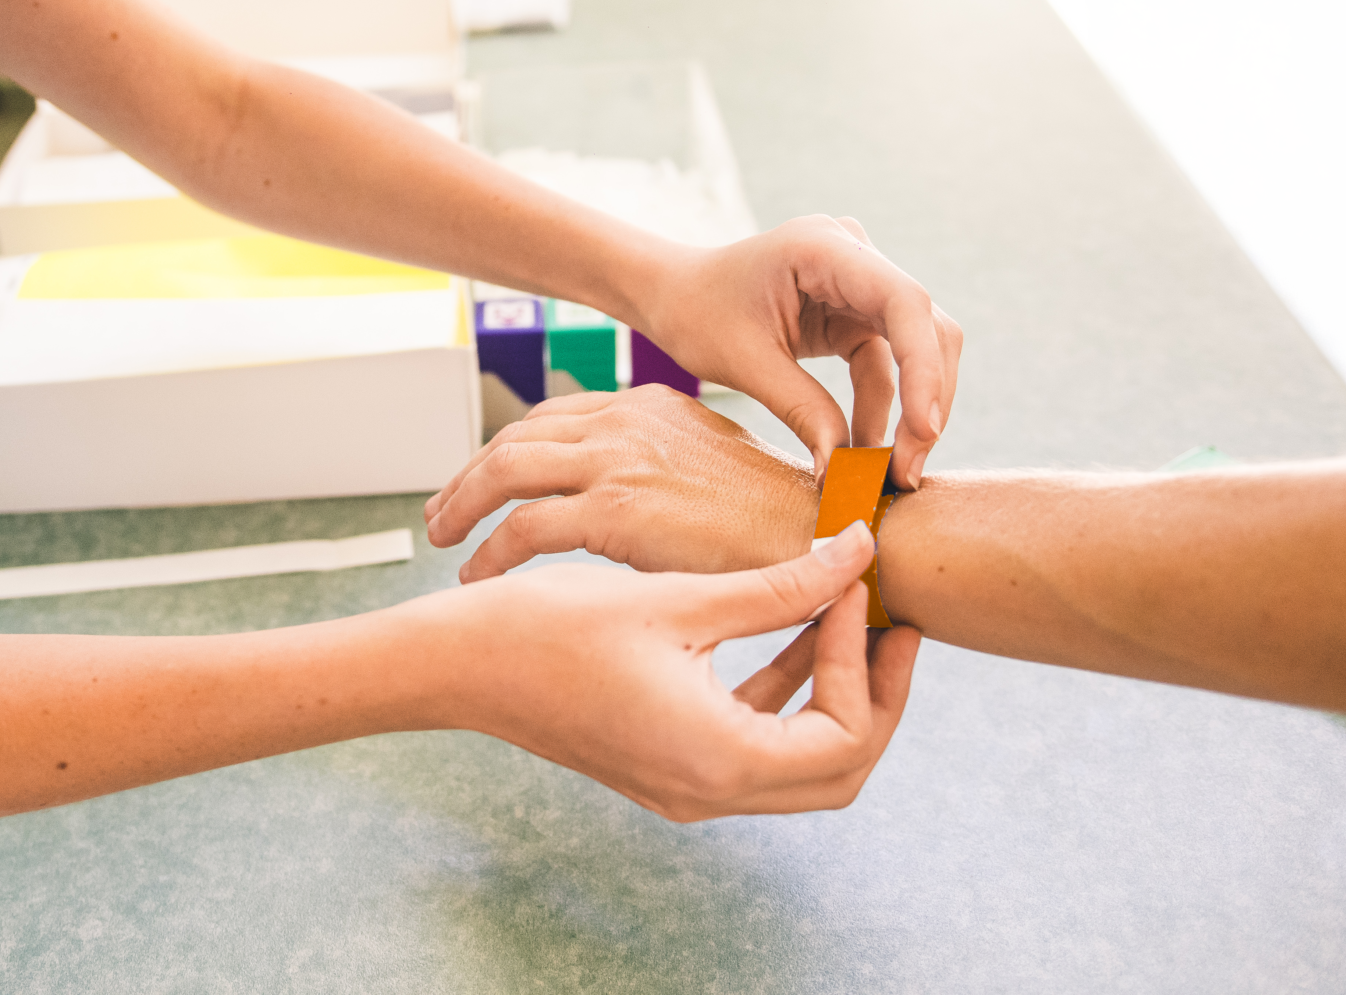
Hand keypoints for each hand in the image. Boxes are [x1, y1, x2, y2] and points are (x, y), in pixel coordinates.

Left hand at [426, 386, 819, 580]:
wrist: (828, 530)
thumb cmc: (787, 515)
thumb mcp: (719, 471)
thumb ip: (669, 471)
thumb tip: (637, 500)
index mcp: (649, 406)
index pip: (555, 417)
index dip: (510, 448)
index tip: (484, 480)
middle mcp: (625, 421)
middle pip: (516, 437)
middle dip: (469, 474)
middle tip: (443, 512)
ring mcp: (616, 461)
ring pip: (503, 472)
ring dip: (462, 506)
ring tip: (442, 540)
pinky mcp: (613, 509)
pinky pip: (523, 529)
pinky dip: (490, 555)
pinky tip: (476, 579)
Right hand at [429, 523, 919, 819]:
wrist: (459, 661)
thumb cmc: (551, 627)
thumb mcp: (678, 597)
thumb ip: (778, 585)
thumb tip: (857, 554)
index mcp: (718, 759)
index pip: (846, 734)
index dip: (863, 657)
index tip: (852, 582)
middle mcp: (709, 791)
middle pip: (839, 766)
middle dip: (873, 690)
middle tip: (886, 617)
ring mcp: (687, 785)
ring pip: (800, 758)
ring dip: (829, 688)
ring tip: (841, 610)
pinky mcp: (668, 764)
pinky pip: (753, 743)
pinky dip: (781, 692)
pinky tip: (780, 625)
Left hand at [635, 215, 961, 488]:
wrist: (673, 295)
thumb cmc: (696, 314)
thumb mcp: (745, 364)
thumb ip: (802, 410)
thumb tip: (844, 469)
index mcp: (823, 247)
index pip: (903, 301)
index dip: (924, 368)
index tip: (924, 431)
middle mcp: (853, 254)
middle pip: (924, 326)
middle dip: (926, 399)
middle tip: (907, 469)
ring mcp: (858, 281)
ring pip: (917, 346)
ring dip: (912, 409)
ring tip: (892, 471)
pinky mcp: (855, 310)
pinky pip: (887, 360)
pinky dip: (886, 405)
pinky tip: (868, 448)